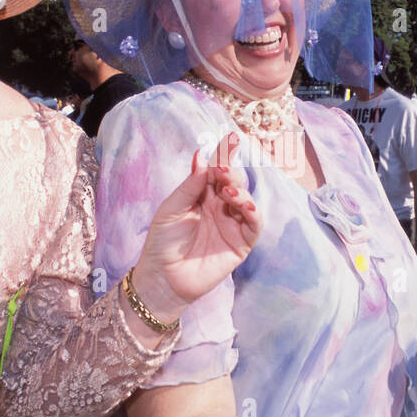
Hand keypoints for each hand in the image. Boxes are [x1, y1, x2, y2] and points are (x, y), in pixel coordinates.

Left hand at [131, 133, 261, 321]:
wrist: (163, 277)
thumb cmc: (162, 242)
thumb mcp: (171, 209)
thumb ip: (189, 185)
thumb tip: (202, 157)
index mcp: (202, 195)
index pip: (217, 170)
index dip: (225, 154)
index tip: (230, 138)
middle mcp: (220, 206)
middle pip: (234, 181)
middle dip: (231, 172)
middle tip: (223, 170)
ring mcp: (232, 224)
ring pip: (246, 200)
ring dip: (241, 191)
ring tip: (227, 191)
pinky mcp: (241, 243)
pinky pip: (254, 224)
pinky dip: (254, 212)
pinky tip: (246, 206)